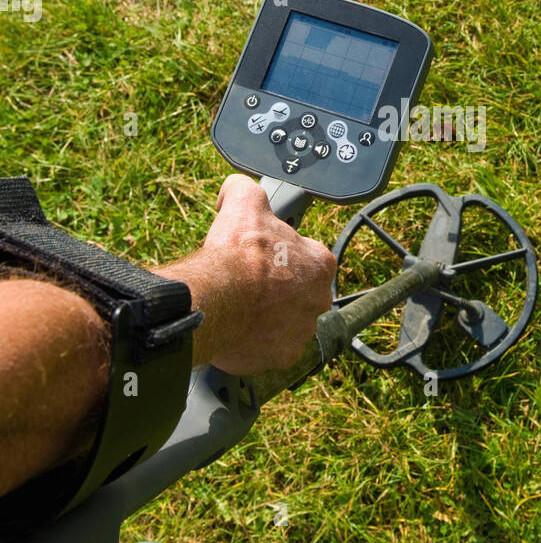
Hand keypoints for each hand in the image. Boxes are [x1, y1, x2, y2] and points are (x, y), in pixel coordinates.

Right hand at [154, 174, 336, 375]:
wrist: (219, 298)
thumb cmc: (238, 255)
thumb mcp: (244, 203)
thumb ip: (245, 189)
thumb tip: (236, 186)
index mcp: (319, 264)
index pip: (306, 258)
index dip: (281, 257)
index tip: (262, 259)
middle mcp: (319, 299)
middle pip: (297, 293)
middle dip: (276, 290)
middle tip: (249, 284)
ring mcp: (302, 330)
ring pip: (285, 322)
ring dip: (267, 317)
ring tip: (241, 308)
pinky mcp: (283, 355)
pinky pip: (271, 349)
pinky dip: (256, 343)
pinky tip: (239, 330)